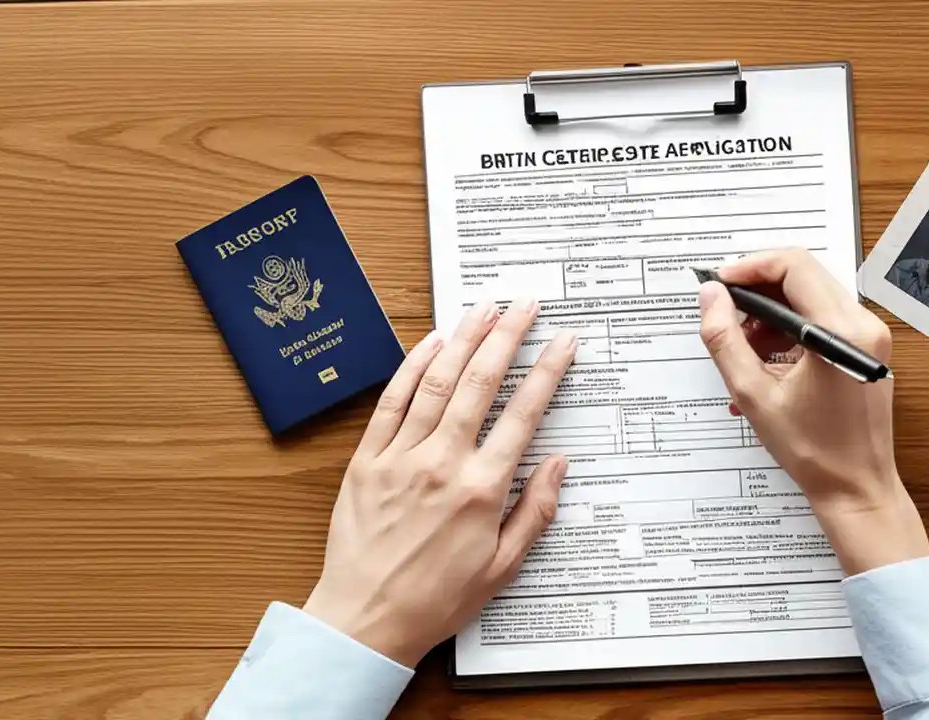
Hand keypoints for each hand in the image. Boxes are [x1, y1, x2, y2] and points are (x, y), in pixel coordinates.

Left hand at [303, 298, 577, 666]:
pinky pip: (392, 402)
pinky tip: (431, 343)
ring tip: (484, 307)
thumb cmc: (434, 600)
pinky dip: (412, 367)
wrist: (365, 620)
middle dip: (507, 336)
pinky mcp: (367, 461)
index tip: (563, 342)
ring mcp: (401, 458)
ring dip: (463, 339)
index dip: (548, 371)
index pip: (524, 414)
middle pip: (481, 383)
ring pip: (437, 382)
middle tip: (526, 305)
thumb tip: (559, 465)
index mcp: (482, 490)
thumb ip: (535, 512)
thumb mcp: (502, 567)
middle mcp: (442, 464)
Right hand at [697, 249, 928, 575]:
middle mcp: (863, 324)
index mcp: (840, 331)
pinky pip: (823, 318)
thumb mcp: (754, 394)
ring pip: (811, 296)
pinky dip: (790, 329)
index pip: (794, 266)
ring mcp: (870, 336)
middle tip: (725, 311)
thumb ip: (725, 339)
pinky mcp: (867, 348)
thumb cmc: (813, 450)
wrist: (856, 487)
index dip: (750, 267)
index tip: (720, 284)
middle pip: (803, 275)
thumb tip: (710, 297)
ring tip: (743, 347)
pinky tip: (765, 360)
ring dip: (772, 312)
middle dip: (758, 288)